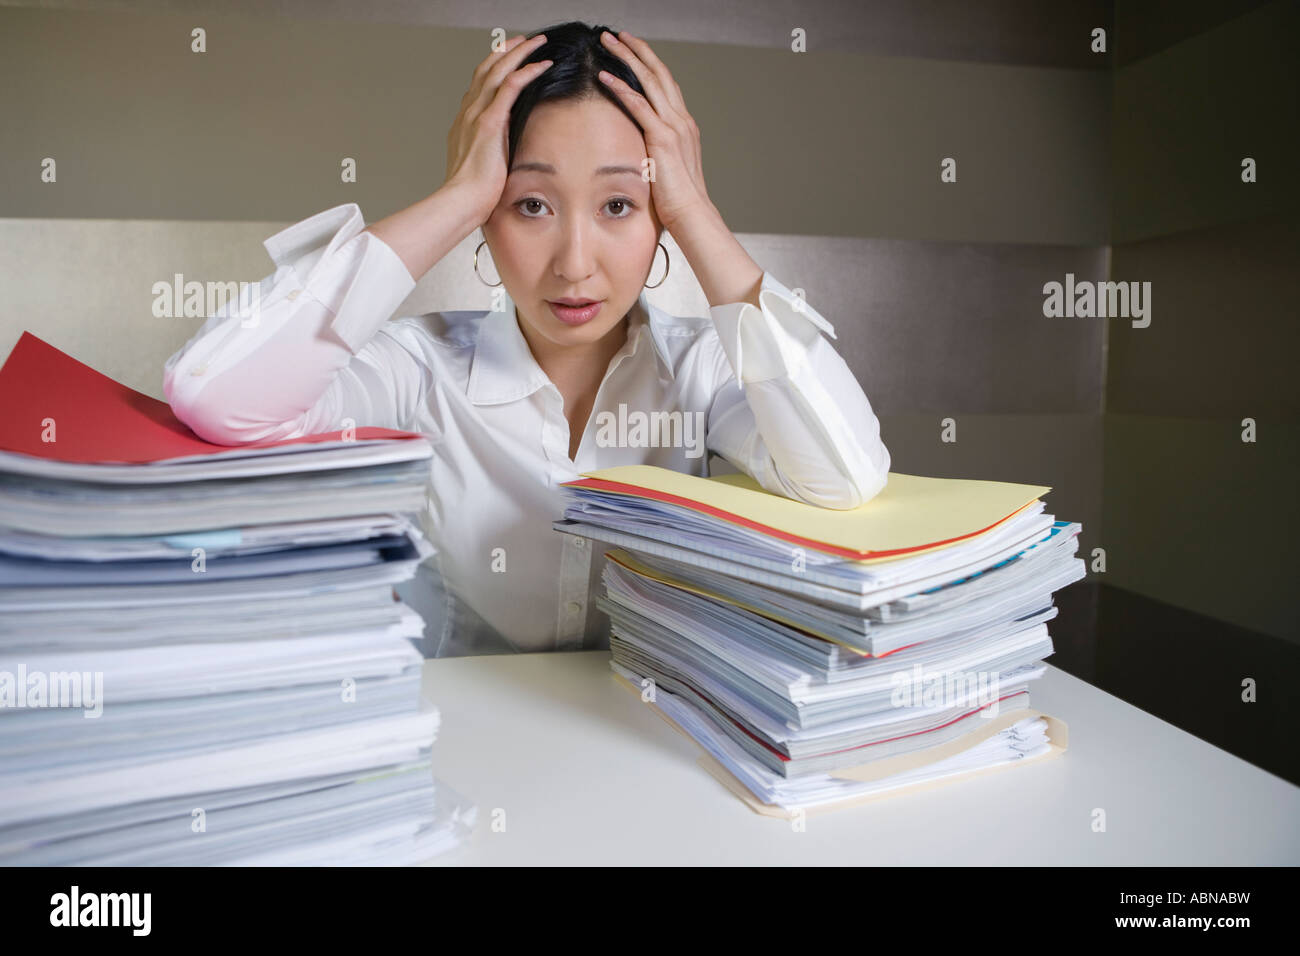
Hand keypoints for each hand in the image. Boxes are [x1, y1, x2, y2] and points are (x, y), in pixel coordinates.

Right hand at [443, 33, 553, 223]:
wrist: (461, 202)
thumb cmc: (472, 193)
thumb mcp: (482, 166)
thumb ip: (491, 150)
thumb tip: (505, 148)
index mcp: (465, 122)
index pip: (480, 85)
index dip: (495, 67)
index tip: (510, 58)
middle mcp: (468, 112)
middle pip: (486, 69)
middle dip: (507, 51)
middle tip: (525, 40)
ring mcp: (476, 115)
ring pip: (497, 70)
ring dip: (519, 52)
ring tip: (537, 43)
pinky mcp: (489, 122)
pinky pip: (510, 86)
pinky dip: (527, 71)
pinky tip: (542, 64)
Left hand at [596, 30, 713, 233]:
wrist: (693, 214)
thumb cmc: (679, 200)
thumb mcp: (668, 169)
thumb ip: (657, 153)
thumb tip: (641, 152)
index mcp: (684, 125)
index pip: (665, 84)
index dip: (648, 64)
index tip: (632, 50)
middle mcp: (681, 120)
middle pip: (658, 72)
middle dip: (637, 49)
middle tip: (617, 34)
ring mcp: (674, 127)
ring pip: (649, 80)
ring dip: (627, 57)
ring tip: (609, 42)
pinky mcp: (662, 138)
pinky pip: (638, 105)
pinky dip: (621, 87)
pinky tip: (604, 76)